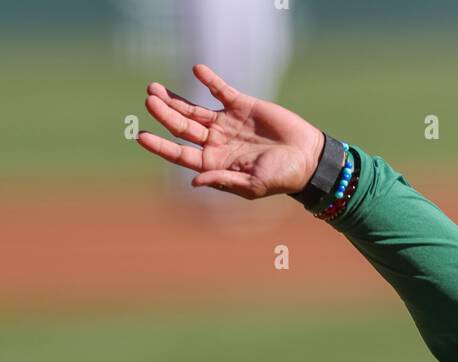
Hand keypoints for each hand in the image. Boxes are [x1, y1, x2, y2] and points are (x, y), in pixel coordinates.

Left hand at [138, 63, 324, 199]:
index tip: (141, 136)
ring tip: (154, 89)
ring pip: (194, 109)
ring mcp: (227, 123)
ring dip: (175, 99)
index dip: (161, 146)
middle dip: (165, 114)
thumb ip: (223, 180)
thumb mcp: (252, 185)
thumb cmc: (281, 178)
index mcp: (215, 164)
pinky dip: (209, 79)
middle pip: (183, 127)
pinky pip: (221, 90)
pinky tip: (197, 70)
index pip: (181, 154)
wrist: (306, 158)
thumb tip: (195, 181)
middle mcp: (217, 143)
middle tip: (149, 101)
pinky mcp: (241, 105)